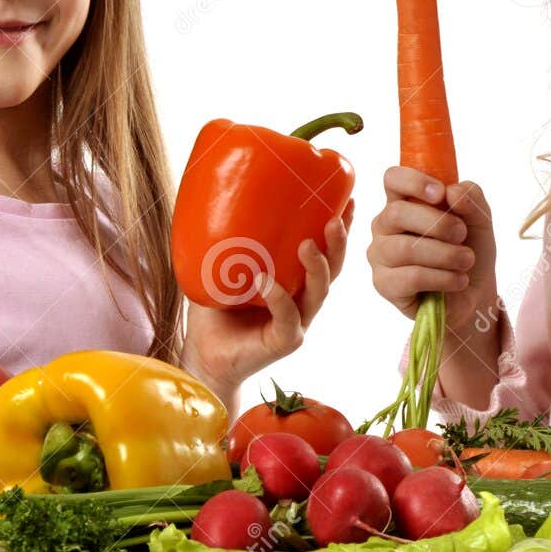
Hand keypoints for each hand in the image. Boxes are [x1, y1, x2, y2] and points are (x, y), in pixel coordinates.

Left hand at [182, 200, 354, 407]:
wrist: (204, 355)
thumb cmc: (215, 310)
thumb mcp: (220, 268)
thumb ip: (224, 240)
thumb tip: (211, 196)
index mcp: (295, 278)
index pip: (325, 250)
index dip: (339, 228)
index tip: (346, 199)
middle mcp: (303, 298)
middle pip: (333, 268)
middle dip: (338, 243)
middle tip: (335, 218)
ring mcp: (298, 320)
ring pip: (319, 292)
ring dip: (318, 266)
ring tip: (308, 244)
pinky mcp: (285, 341)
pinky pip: (289, 317)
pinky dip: (279, 297)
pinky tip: (265, 280)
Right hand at [366, 168, 499, 337]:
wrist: (475, 294)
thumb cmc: (469, 249)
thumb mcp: (480, 219)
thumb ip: (471, 197)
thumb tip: (451, 191)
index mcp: (403, 201)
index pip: (393, 178)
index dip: (413, 181)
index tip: (440, 194)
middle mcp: (384, 225)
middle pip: (397, 213)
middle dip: (438, 223)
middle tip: (462, 234)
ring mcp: (380, 255)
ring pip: (405, 248)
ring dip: (445, 254)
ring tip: (467, 260)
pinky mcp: (384, 284)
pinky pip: (410, 277)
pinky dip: (442, 278)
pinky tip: (458, 280)